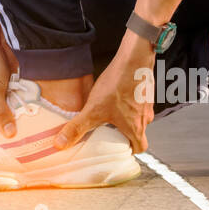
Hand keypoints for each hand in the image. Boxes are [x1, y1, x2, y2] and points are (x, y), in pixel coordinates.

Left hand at [55, 34, 155, 152]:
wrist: (134, 59)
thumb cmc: (119, 85)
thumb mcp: (93, 110)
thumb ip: (77, 128)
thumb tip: (61, 143)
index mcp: (136, 127)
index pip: (139, 147)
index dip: (129, 150)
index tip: (120, 149)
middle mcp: (145, 117)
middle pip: (138, 132)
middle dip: (125, 133)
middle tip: (112, 130)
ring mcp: (147, 103)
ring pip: (138, 116)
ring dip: (127, 116)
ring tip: (111, 112)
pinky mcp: (145, 90)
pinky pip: (138, 100)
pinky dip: (128, 101)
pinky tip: (116, 94)